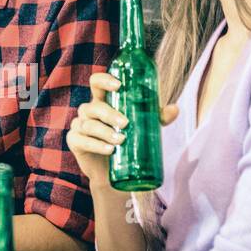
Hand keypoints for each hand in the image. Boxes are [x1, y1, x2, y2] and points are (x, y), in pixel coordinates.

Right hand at [68, 72, 179, 186]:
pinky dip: (96, 145)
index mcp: (103, 101)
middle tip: (125, 124)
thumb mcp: (144, 127)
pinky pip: (82, 140)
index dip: (104, 80)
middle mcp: (89, 111)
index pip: (96, 82)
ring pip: (89, 124)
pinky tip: (109, 150)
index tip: (118, 85)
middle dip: (109, 114)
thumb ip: (157, 117)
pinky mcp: (75, 141)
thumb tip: (175, 109)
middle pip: (94, 106)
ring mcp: (79, 125)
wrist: (112, 171)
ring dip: (104, 132)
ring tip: (120, 141)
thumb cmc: (126, 142)